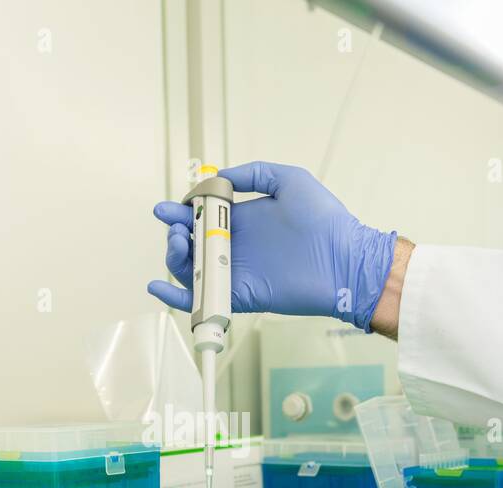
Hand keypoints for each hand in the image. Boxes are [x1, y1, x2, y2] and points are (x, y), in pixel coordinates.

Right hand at [147, 161, 397, 330]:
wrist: (345, 258)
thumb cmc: (326, 220)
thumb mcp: (289, 180)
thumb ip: (254, 173)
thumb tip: (220, 177)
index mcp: (244, 220)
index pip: (203, 215)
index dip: (183, 210)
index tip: (173, 205)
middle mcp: (237, 246)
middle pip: (191, 241)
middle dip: (174, 230)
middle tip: (172, 223)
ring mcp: (236, 272)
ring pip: (191, 268)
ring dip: (174, 256)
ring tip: (177, 242)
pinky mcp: (239, 295)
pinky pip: (200, 299)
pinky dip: (174, 296)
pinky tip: (157, 285)